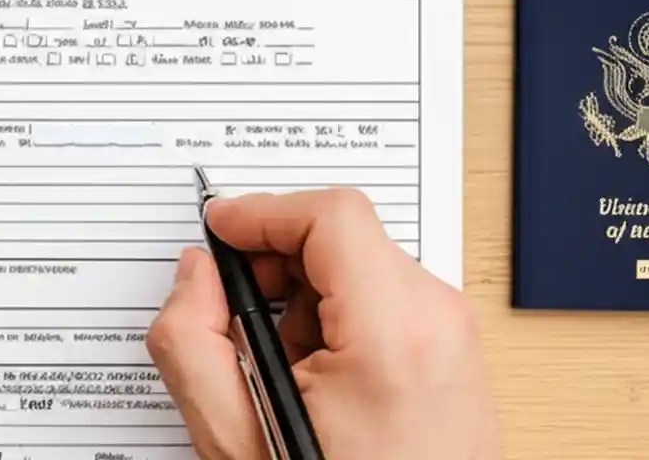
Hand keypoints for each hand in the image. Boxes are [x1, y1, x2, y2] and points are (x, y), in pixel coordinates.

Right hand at [146, 188, 498, 459]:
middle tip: (235, 307)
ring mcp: (455, 336)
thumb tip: (196, 276)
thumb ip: (193, 340)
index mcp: (395, 334)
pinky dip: (338, 316)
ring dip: (306, 294)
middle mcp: (439, 322)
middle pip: (346, 235)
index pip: (331, 216)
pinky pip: (386, 299)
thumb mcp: (237, 436)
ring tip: (283, 364)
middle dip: (277, 258)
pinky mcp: (454, 351)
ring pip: (363, 266)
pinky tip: (316, 376)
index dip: (263, 211)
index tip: (221, 228)